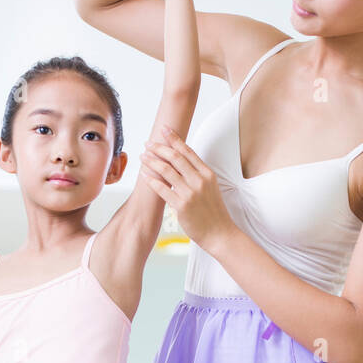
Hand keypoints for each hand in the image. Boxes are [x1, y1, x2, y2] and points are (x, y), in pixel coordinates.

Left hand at [139, 125, 234, 250]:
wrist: (220, 233)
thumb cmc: (213, 212)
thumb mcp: (210, 188)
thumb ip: (197, 174)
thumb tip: (181, 163)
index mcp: (207, 174)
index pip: (188, 151)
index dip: (174, 138)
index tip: (164, 129)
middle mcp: (199, 180)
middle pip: (175, 157)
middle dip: (159, 147)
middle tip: (148, 143)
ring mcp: (191, 193)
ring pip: (167, 171)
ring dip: (152, 161)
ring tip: (143, 156)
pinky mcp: (182, 206)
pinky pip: (162, 189)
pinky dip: (151, 180)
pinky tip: (144, 175)